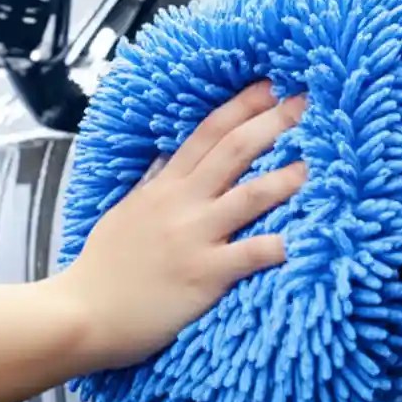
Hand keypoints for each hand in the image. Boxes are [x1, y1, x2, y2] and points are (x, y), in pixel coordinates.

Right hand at [53, 81, 307, 370]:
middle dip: (273, 123)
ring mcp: (194, 237)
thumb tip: (166, 161)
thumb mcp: (124, 214)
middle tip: (306, 103)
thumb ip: (151, 187)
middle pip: (234, 150)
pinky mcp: (204, 275)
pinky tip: (305, 240)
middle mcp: (181, 204)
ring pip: (249, 196)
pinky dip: (279, 246)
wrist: (82, 314)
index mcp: (164, 187)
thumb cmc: (103, 270)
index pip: (207, 133)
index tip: (271, 86)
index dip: (242, 106)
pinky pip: (250, 255)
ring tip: (319, 165)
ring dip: (286, 178)